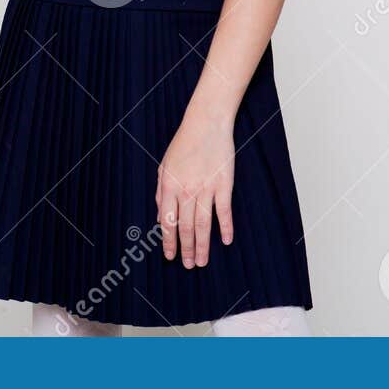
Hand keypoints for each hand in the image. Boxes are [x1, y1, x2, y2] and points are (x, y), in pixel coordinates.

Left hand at [155, 113, 234, 268]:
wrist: (206, 124)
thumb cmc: (183, 144)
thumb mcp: (164, 166)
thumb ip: (161, 193)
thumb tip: (161, 217)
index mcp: (168, 186)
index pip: (168, 222)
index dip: (168, 241)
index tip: (170, 256)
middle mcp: (186, 190)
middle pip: (185, 228)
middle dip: (186, 249)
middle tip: (188, 265)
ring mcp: (206, 188)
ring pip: (203, 224)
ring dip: (202, 246)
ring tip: (202, 261)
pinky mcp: (223, 184)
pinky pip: (224, 211)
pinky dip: (225, 228)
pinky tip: (226, 240)